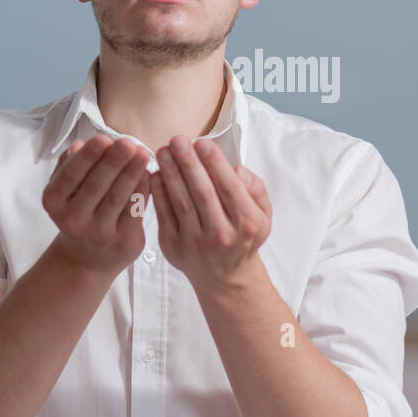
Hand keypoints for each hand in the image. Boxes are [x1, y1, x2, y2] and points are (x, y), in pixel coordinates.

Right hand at [43, 134, 151, 275]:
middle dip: (114, 162)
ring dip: (132, 172)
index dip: (88, 156)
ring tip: (143, 152)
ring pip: (118, 197)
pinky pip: (135, 210)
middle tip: (129, 143)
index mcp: (54, 202)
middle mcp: (73, 219)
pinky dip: (143, 190)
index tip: (104, 138)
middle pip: (96, 185)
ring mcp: (98, 233)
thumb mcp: (64, 191)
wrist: (86, 259)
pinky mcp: (122, 241)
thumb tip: (79, 145)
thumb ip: (69, 166)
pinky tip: (148, 173)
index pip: (71, 175)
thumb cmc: (77, 212)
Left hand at [150, 135, 271, 291]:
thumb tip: (237, 170)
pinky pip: (164, 215)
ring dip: (170, 174)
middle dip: (188, 163)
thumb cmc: (243, 236)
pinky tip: (154, 174)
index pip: (229, 187)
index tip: (202, 142)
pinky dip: (158, 193)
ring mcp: (195, 243)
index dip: (214, 163)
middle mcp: (222, 234)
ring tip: (162, 152)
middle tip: (176, 140)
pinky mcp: (173, 247)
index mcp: (247, 223)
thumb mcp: (263, 215)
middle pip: (202, 193)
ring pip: (181, 202)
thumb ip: (255, 189)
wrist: (225, 276)